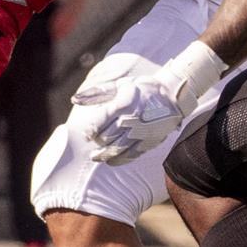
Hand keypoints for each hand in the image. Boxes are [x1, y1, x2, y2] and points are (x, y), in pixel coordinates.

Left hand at [72, 41, 227, 164]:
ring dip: (104, 155)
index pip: (100, 123)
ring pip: (118, 149)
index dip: (90, 130)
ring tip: (96, 157)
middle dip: (97, 142)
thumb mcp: (120, 85)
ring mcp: (141, 133)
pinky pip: (131, 155)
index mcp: (123, 105)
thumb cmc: (142, 88)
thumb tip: (74, 100)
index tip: (87, 133)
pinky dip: (119, 160)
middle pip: (107, 137)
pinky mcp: (149, 142)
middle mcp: (131, 120)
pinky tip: (111, 161)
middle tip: (93, 143)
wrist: (172, 96)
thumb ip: (96, 93)